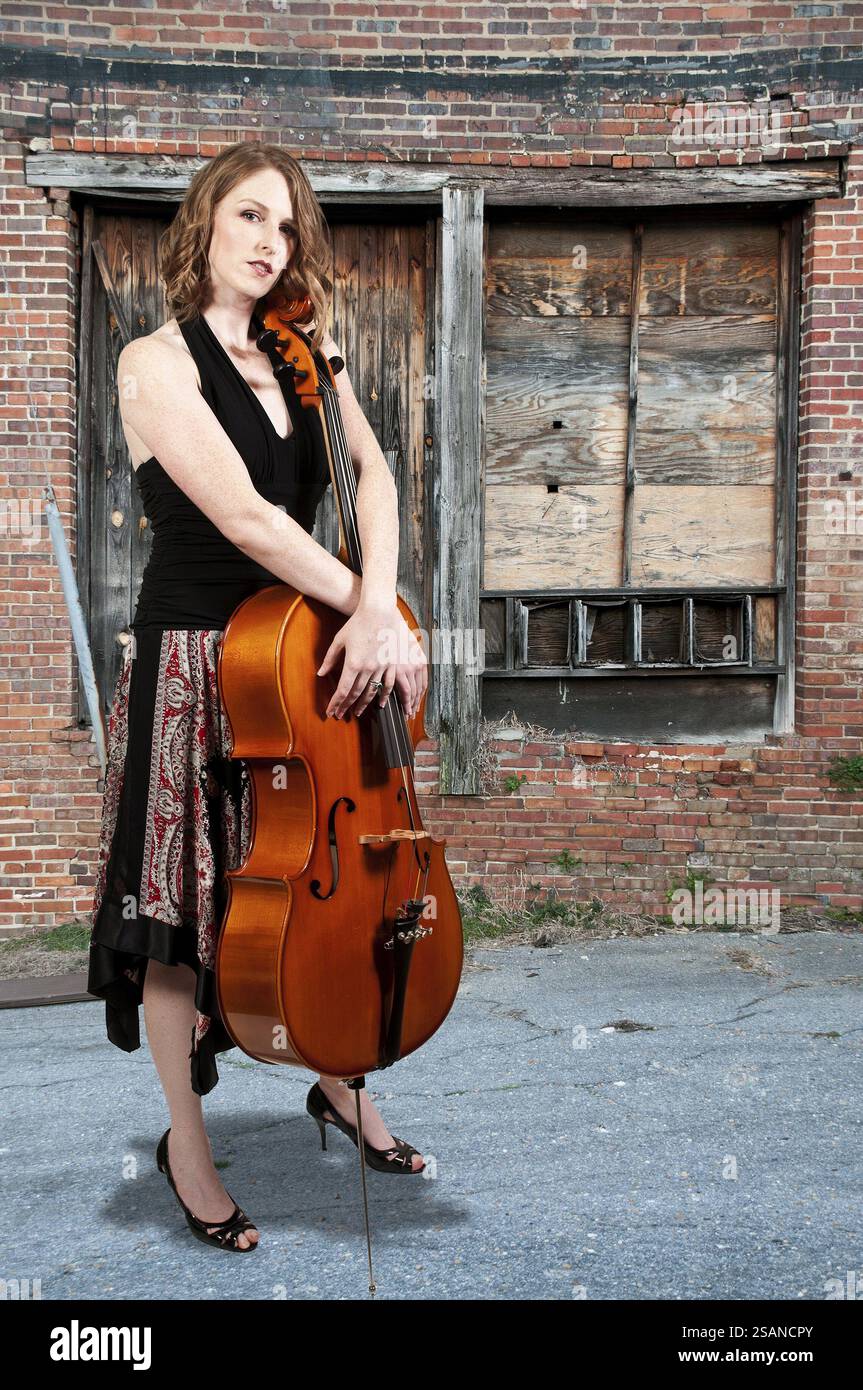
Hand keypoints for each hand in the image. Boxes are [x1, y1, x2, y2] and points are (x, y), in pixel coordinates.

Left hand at [316, 600, 427, 719]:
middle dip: (346, 706)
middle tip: (340, 715)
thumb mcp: (339, 640)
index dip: (335, 703)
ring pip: (371, 692)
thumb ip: (330, 659)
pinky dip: (383, 696)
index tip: (331, 712)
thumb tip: (321, 673)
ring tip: (356, 712)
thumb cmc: (357, 623)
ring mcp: (381, 667)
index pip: (342, 690)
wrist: (378, 611)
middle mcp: (367, 668)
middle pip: (355, 694)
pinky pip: (388, 685)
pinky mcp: (390, 663)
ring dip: (362, 704)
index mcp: (353, 663)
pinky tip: (380, 704)